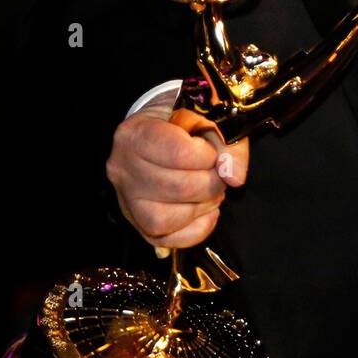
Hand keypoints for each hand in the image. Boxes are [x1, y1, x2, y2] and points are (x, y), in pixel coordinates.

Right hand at [106, 107, 249, 250]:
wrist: (154, 130)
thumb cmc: (179, 121)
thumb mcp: (205, 117)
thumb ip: (226, 142)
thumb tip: (234, 177)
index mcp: (136, 134)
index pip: (179, 153)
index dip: (208, 156)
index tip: (213, 152)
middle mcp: (122, 168)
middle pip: (177, 188)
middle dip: (211, 184)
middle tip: (220, 175)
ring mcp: (126, 199)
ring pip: (165, 219)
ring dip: (201, 208)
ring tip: (212, 193)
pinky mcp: (136, 222)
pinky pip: (164, 240)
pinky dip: (194, 231)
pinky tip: (207, 213)